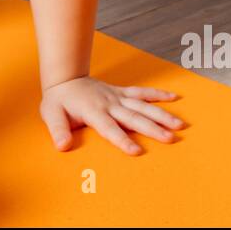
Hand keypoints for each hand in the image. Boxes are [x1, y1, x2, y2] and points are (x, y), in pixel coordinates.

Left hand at [40, 77, 183, 154]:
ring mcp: (117, 96)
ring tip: (180, 124)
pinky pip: (142, 92)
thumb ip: (57, 130)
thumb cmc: (58, 100)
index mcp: (93, 111)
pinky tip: (175, 98)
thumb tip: (62, 146)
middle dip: (152, 128)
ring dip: (161, 114)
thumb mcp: (51, 115)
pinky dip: (158, 94)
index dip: (122, 140)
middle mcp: (109, 103)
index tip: (137, 152)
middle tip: (171, 139)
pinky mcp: (121, 92)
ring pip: (143, 105)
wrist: (64, 78)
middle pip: (133, 118)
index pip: (109, 128)